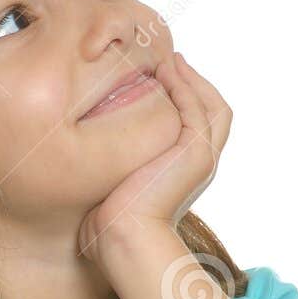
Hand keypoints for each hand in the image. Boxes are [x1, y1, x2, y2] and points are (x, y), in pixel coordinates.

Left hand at [77, 52, 232, 263]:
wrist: (122, 240)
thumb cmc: (108, 222)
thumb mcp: (112, 181)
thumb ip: (113, 157)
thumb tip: (85, 140)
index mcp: (185, 169)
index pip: (198, 121)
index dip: (184, 95)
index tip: (160, 74)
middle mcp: (201, 162)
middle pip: (212, 108)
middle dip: (193, 81)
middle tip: (168, 58)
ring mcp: (202, 157)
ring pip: (210, 104)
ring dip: (189, 78)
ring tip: (166, 58)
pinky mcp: (195, 152)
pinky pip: (196, 107)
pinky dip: (183, 86)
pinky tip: (163, 71)